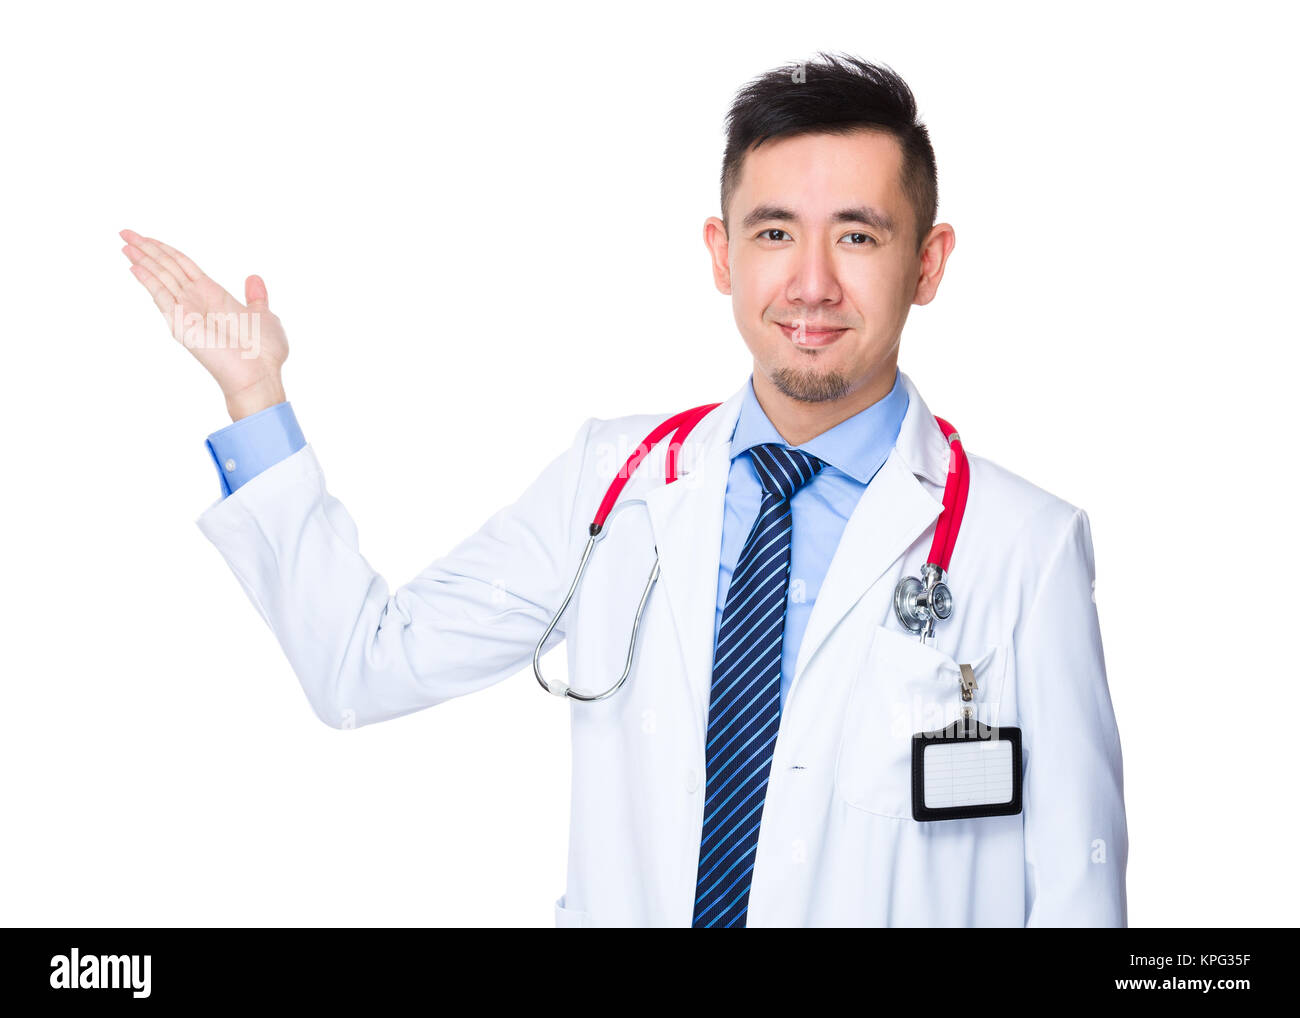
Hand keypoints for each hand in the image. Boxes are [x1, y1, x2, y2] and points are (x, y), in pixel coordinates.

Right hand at [120, 229, 289, 420]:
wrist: (259, 375)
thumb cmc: (264, 353)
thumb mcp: (264, 316)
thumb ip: (256, 297)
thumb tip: (254, 278)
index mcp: (214, 295)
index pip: (183, 265)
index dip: (165, 250)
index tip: (147, 238)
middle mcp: (197, 301)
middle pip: (166, 267)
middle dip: (146, 248)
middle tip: (124, 231)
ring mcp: (187, 312)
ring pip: (161, 277)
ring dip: (142, 259)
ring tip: (124, 243)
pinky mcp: (182, 324)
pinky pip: (162, 297)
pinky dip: (148, 281)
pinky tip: (134, 267)